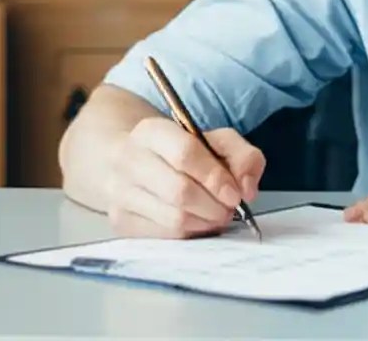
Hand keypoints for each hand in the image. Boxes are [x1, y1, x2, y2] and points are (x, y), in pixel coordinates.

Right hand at [106, 117, 265, 238]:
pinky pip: (166, 236)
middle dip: (214, 206)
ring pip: (173, 219)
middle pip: (179, 191)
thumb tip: (247, 189)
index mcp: (151, 132)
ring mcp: (120, 193)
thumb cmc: (180, 152)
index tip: (234, 194)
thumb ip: (242, 156)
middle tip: (228, 209)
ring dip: (205, 222)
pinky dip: (190, 233)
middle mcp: (128, 160)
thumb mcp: (215, 140)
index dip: (215, 178)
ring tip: (216, 215)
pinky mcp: (121, 221)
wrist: (131, 163)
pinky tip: (197, 223)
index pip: (185, 154)